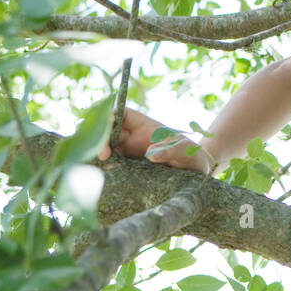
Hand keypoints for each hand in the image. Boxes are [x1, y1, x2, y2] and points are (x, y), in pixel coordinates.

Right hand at [97, 107, 213, 173]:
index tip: (105, 131)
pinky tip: (97, 177)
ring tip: (95, 167)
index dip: (108, 116)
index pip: (120, 113)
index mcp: (143, 126)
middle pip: (105, 130)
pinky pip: (107, 165)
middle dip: (97, 139)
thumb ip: (173, 150)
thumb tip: (152, 154)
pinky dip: (99, 169)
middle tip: (102, 156)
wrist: (195, 174)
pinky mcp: (124, 169)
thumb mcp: (187, 151)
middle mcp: (130, 137)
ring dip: (94, 154)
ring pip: (101, 147)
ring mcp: (126, 152)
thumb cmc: (192, 157)